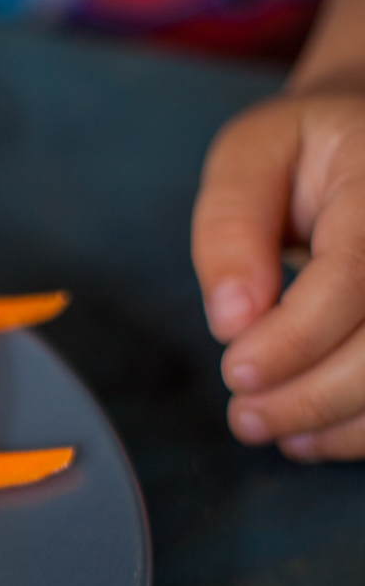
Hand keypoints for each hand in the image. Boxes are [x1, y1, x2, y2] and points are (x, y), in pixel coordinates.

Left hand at [193, 71, 364, 460]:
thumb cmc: (305, 152)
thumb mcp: (252, 156)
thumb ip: (233, 227)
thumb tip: (234, 319)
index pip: (357, 275)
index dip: (297, 336)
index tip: (236, 371)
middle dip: (314, 394)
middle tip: (243, 416)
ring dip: (338, 419)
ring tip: (267, 426)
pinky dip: (361, 428)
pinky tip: (311, 432)